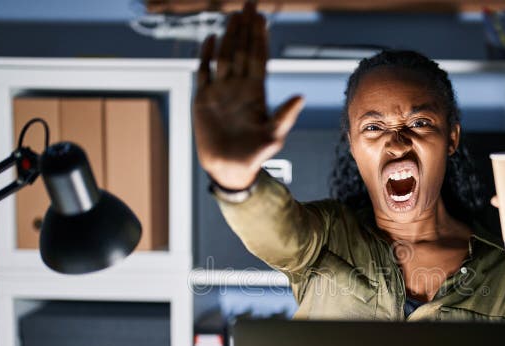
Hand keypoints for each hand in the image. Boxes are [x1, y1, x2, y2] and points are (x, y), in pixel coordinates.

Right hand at [194, 1, 303, 188]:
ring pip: (225, 56)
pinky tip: (211, 38)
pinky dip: (206, 54)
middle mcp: (239, 87)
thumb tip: (301, 97)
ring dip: (229, 36)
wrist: (229, 169)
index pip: (258, 58)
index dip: (260, 38)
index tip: (262, 18)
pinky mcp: (203, 99)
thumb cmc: (255, 156)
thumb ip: (285, 116)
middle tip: (249, 5)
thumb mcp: (273, 137)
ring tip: (233, 15)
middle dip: (246, 28)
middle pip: (242, 51)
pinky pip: (204, 71)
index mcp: (256, 93)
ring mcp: (221, 91)